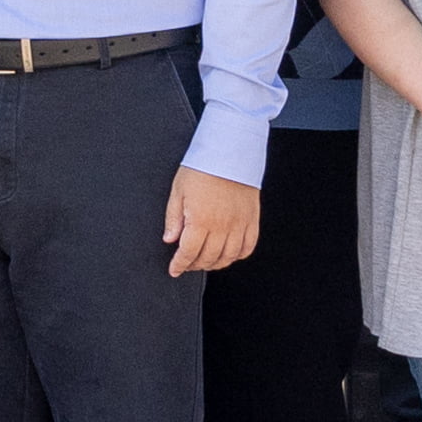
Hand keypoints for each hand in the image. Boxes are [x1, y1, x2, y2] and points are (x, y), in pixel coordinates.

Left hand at [160, 166, 264, 281]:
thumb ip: (173, 218)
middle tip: (187, 264)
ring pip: (228, 257)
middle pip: (207, 258)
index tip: (175, 269)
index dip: (180, 264)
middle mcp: (221, 226)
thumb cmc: (203, 167)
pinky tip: (228, 254)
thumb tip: (169, 238)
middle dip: (194, 265)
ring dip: (215, 263)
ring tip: (206, 261)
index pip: (188, 252)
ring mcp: (239, 224)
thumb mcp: (179, 190)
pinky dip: (238, 255)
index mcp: (200, 220)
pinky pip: (247, 247)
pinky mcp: (252, 220)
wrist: (230, 152)